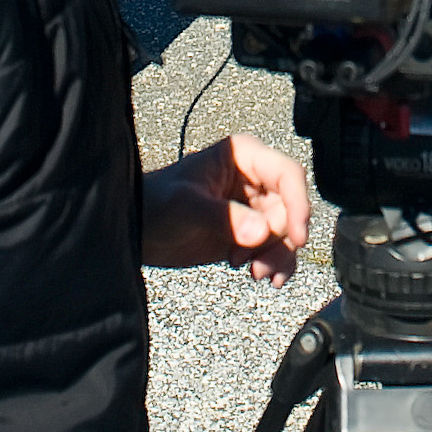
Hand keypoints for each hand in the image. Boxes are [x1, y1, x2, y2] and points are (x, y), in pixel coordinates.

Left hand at [144, 132, 311, 282]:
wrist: (133, 230)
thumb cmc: (152, 204)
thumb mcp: (185, 207)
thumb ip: (224, 217)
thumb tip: (261, 232)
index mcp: (242, 156)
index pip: (287, 175)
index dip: (298, 204)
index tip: (297, 239)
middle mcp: (253, 179)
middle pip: (289, 208)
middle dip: (277, 238)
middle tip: (247, 258)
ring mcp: (251, 208)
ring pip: (285, 232)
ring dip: (276, 255)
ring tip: (253, 271)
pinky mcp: (247, 233)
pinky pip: (276, 248)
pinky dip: (275, 264)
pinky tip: (260, 275)